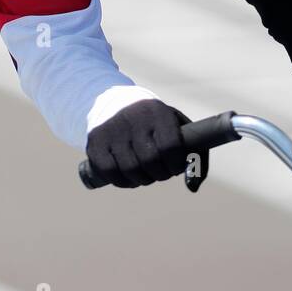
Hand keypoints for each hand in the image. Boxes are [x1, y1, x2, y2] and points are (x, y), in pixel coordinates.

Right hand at [85, 99, 207, 190]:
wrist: (118, 103)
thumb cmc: (157, 124)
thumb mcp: (179, 129)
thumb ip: (195, 157)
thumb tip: (192, 187)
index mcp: (158, 113)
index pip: (170, 146)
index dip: (176, 164)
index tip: (175, 167)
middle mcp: (134, 118)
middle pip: (150, 161)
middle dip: (160, 174)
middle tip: (161, 173)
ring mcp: (112, 130)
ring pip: (129, 169)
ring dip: (141, 180)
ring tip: (146, 175)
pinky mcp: (95, 141)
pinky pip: (109, 172)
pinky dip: (122, 182)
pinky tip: (129, 178)